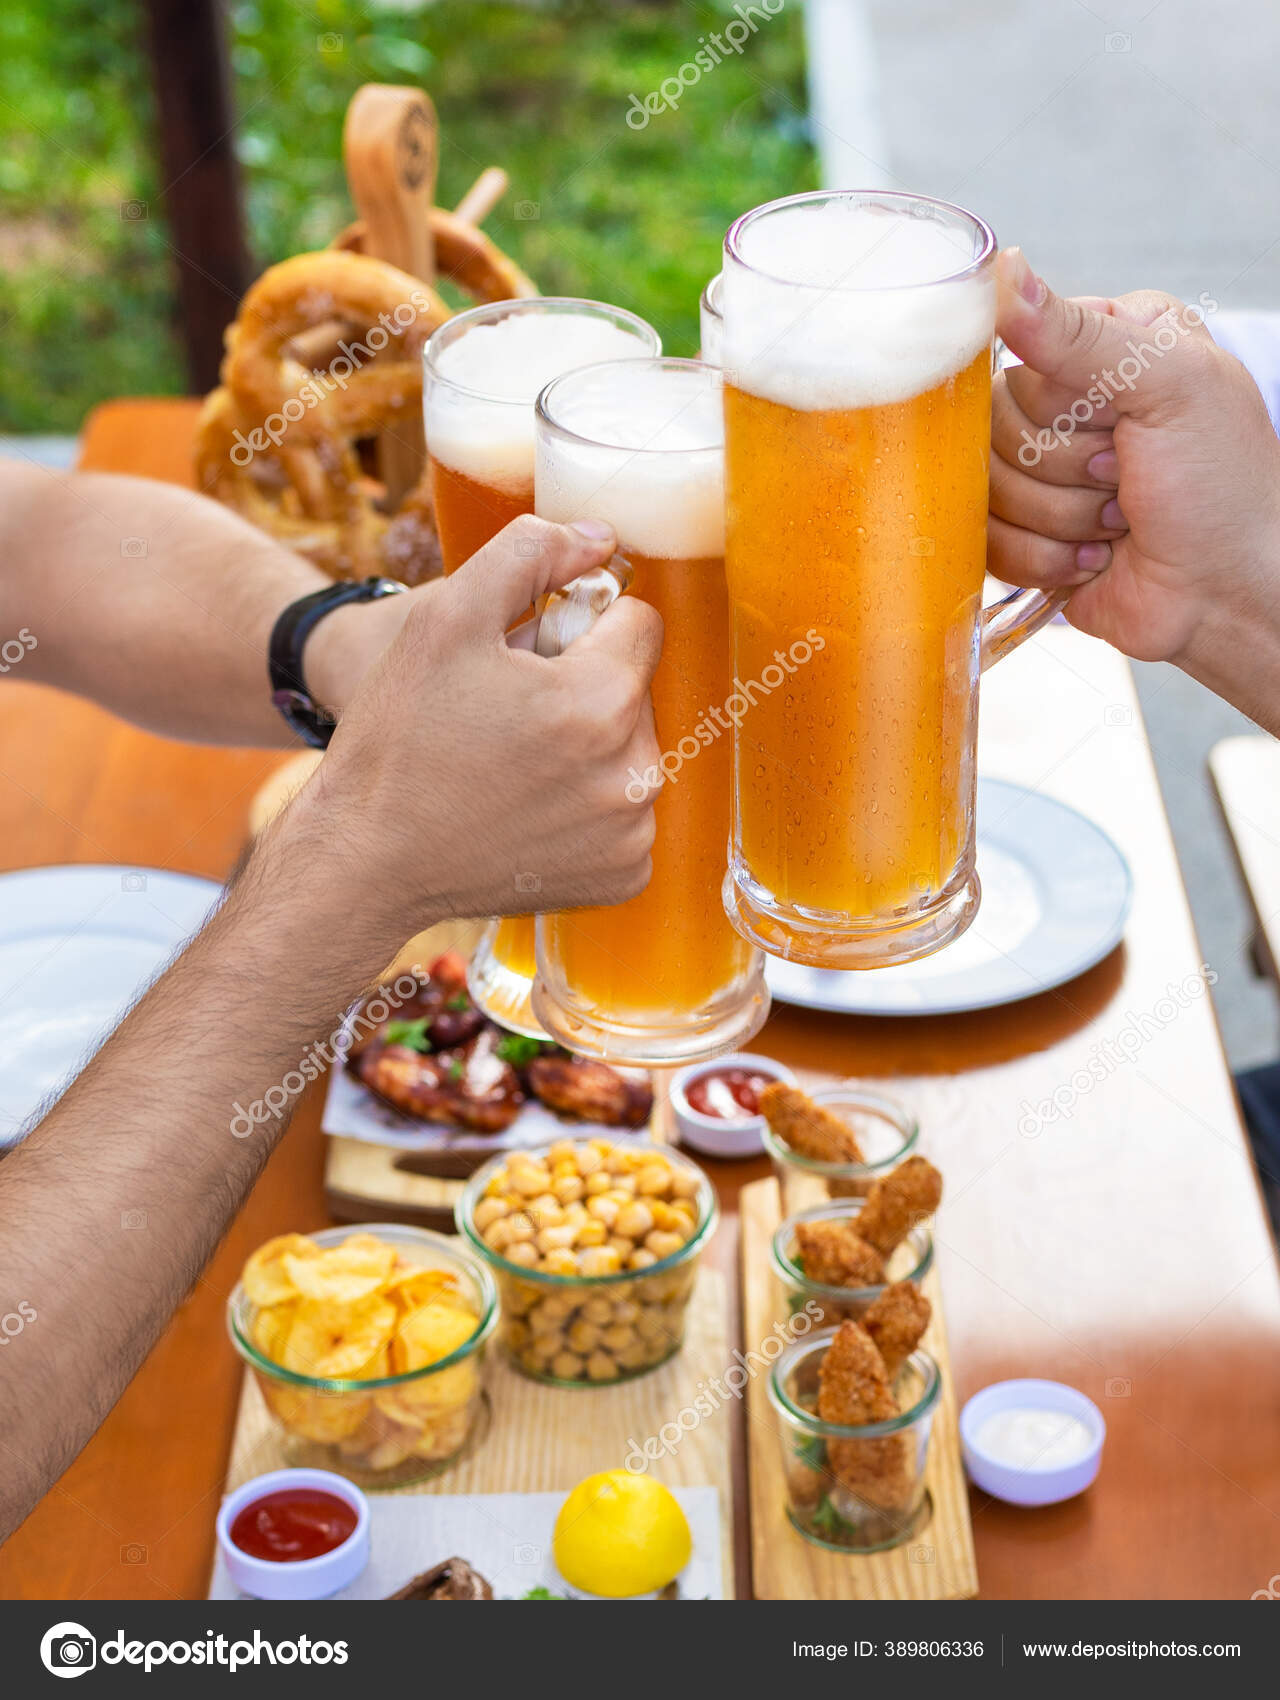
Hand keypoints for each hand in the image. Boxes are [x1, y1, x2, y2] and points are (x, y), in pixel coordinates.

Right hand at [282, 515, 663, 942]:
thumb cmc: (400, 739)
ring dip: (590, 744)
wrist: (367, 861)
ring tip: (515, 761)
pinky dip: (589, 804)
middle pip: (636, 689)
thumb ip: (528, 553)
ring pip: (632, 750)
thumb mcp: (445, 618)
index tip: (529, 654)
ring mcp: (632, 833)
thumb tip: (598, 539)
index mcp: (602, 701)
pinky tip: (530, 808)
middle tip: (510, 711)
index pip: (640, 622)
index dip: (582, 623)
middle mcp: (635, 774)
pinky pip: (626, 812)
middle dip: (586, 685)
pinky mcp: (623, 876)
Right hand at [990, 248, 1279, 681]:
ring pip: (985, 485)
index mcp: (1109, 342)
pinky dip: (1045, 558)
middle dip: (1062, 465)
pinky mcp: (1022, 532)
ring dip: (1060, 517)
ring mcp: (1040, 471)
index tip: (1115, 421)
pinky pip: (986, 540)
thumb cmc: (1222, 488)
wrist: (1224, 596)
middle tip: (1123, 476)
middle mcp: (1069, 400)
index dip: (1058, 399)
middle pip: (993, 422)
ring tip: (1116, 520)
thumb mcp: (1170, 386)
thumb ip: (1079, 334)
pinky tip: (1094, 556)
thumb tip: (1003, 270)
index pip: (1020, 349)